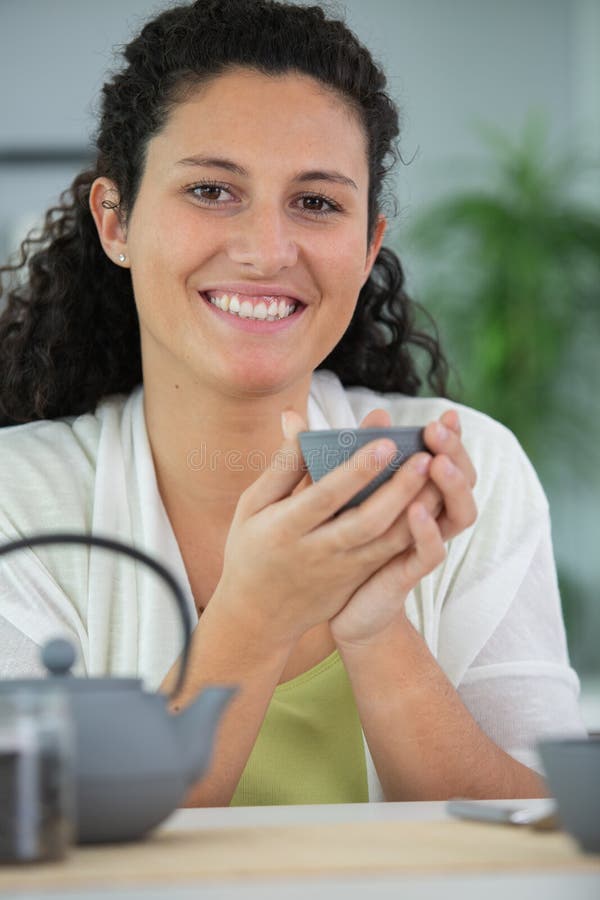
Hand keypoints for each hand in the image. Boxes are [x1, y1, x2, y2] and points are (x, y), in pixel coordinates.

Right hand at [212, 410, 433, 647]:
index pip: (325, 496)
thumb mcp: (253, 506)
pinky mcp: (355, 582)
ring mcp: (340, 572)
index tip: (384, 442)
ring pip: (386, 542)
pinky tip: (432, 504)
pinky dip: (414, 531)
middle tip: (425, 456)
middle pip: (365, 521)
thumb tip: (295, 417)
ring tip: (439, 476)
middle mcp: (316, 552)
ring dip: (417, 510)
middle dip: (399, 489)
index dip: (356, 471)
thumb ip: (282, 465)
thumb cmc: (251, 548)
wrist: (257, 616)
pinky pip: (390, 556)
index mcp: (285, 528)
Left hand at [328, 407, 477, 646]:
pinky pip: (430, 551)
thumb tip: (288, 415)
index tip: (447, 413)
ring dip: (448, 487)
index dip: (452, 438)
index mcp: (412, 493)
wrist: (328, 603)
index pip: (446, 459)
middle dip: (453, 452)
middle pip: (461, 480)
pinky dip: (427, 530)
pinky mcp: (409, 572)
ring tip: (434, 462)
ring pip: (456, 513)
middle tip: (436, 428)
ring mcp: (421, 544)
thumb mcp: (321, 495)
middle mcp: (427, 516)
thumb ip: (314, 456)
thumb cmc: (327, 541)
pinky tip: (413, 510)